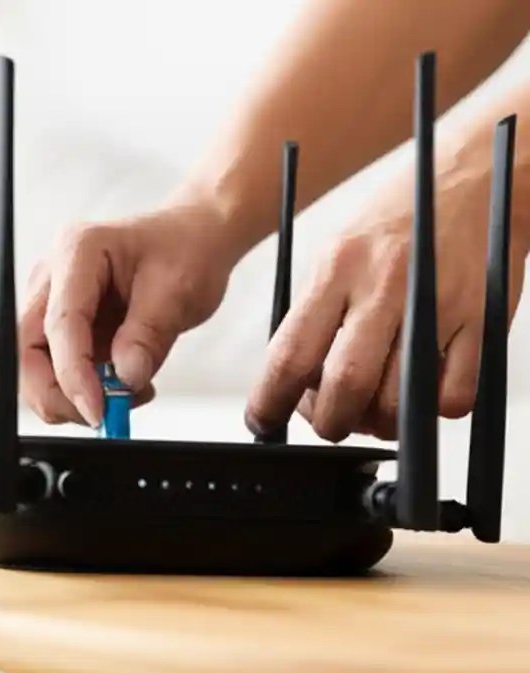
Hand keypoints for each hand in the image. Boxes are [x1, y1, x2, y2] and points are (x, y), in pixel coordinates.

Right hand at [19, 201, 241, 426]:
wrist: (191, 240)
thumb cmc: (184, 249)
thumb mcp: (178, 290)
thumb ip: (148, 335)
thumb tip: (124, 379)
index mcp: (77, 252)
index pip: (59, 323)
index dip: (72, 373)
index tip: (97, 408)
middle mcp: (53, 277)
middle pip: (26, 349)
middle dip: (56, 392)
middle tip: (101, 414)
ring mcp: (53, 303)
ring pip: (35, 366)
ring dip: (70, 396)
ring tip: (123, 395)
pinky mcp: (63, 329)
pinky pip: (57, 370)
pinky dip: (84, 390)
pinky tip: (122, 386)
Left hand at [246, 157, 527, 440]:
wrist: (474, 176)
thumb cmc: (395, 222)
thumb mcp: (338, 252)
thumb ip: (316, 312)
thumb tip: (295, 383)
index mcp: (336, 269)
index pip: (290, 354)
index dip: (270, 402)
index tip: (261, 422)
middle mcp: (383, 287)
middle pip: (346, 386)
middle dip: (329, 423)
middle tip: (329, 423)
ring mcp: (436, 304)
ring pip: (399, 400)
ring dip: (380, 424)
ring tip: (375, 412)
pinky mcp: (483, 318)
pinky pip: (454, 395)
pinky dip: (433, 410)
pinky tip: (424, 392)